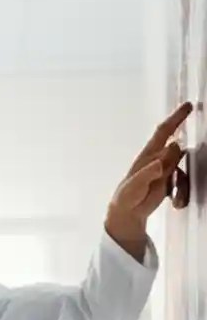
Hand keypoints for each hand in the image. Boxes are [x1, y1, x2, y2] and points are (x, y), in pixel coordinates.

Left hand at [107, 102, 192, 241]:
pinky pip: (183, 181)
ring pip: (183, 166)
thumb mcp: (135, 185)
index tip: (188, 106)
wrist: (127, 213)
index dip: (176, 118)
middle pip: (177, 147)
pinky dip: (182, 191)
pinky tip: (175, 202)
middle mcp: (158, 159)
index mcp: (148, 155)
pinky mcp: (170, 181)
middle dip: (184, 148)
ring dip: (182, 181)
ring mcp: (165, 170)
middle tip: (192, 145)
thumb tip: (164, 158)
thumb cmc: (126, 197)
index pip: (164, 132)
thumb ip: (150, 171)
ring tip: (174, 196)